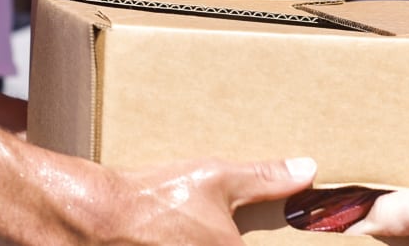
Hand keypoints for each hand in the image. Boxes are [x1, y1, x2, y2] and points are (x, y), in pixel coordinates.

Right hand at [101, 156, 316, 244]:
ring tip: (189, 225)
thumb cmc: (159, 196)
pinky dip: (185, 244)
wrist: (100, 215)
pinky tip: (174, 232)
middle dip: (233, 236)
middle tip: (214, 222)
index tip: (257, 230)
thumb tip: (308, 169)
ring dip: (206, 238)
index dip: (274, 242)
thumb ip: (265, 179)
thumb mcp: (217, 179)